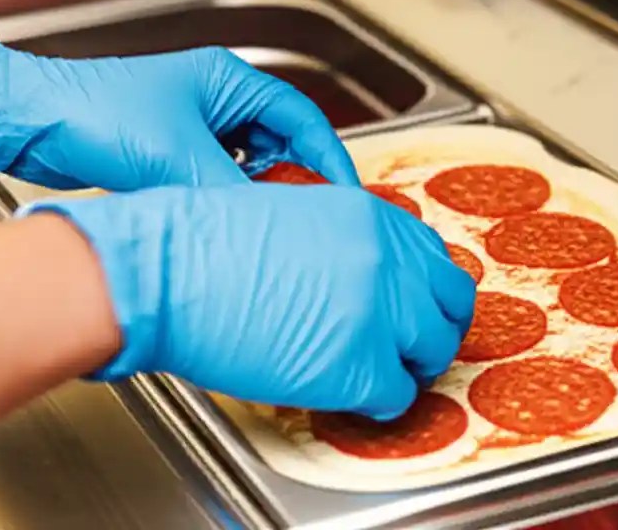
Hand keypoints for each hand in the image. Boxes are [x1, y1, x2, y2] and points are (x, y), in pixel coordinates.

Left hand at [0, 39, 358, 189]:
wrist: (29, 121)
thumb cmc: (92, 112)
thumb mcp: (177, 157)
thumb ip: (230, 191)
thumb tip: (266, 224)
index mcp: (228, 81)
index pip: (303, 116)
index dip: (328, 156)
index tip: (344, 191)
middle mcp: (214, 99)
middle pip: (279, 142)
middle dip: (294, 178)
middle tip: (307, 215)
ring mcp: (190, 125)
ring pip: (246, 165)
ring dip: (255, 193)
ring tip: (264, 222)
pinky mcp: (166, 151)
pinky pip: (215, 179)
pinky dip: (225, 200)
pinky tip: (221, 222)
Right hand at [25, 183, 475, 419]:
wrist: (167, 272)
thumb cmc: (200, 246)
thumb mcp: (289, 215)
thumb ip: (340, 239)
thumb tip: (358, 276)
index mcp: (369, 217)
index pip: (434, 254)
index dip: (427, 287)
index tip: (416, 305)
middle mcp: (387, 259)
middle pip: (451, 301)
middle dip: (435, 327)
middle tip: (410, 347)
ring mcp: (379, 313)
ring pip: (433, 351)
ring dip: (409, 365)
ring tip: (374, 372)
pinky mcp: (359, 365)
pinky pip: (395, 395)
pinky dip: (377, 401)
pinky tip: (345, 392)